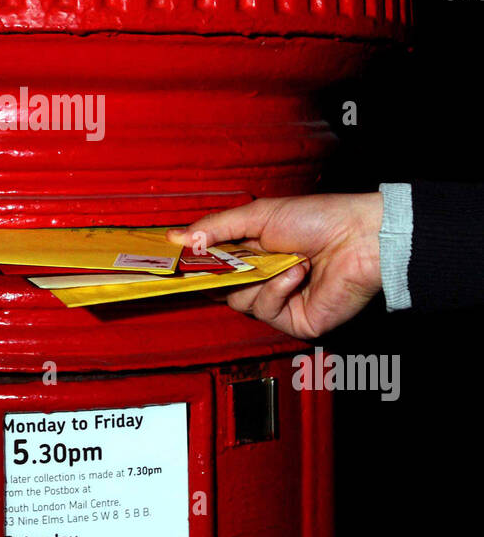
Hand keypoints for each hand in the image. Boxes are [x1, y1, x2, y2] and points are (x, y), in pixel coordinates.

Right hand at [167, 192, 383, 337]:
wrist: (359, 238)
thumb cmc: (318, 219)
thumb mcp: (258, 216)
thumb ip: (216, 228)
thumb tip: (177, 237)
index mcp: (254, 252)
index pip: (214, 264)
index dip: (197, 263)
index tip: (178, 259)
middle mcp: (264, 278)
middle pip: (221, 286)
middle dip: (223, 271)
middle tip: (224, 259)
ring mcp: (279, 301)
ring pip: (239, 301)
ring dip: (258, 278)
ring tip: (284, 259)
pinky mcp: (294, 321)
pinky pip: (265, 311)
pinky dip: (277, 290)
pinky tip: (298, 274)